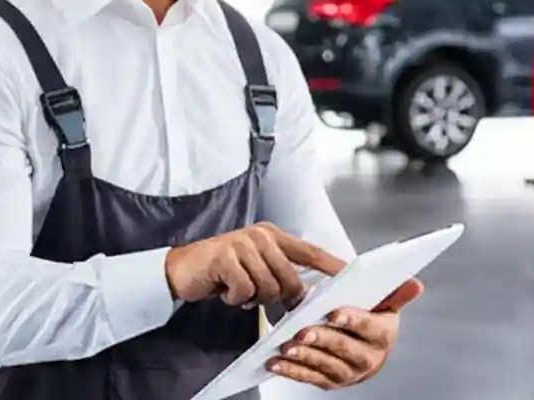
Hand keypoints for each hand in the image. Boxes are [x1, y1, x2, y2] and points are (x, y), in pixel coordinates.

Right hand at [165, 222, 346, 306]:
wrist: (182, 269)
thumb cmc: (222, 272)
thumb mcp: (255, 267)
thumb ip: (281, 273)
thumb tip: (307, 295)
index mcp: (272, 235)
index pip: (309, 250)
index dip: (331, 264)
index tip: (352, 276)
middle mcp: (260, 235)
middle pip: (290, 278)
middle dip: (280, 297)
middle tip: (258, 298)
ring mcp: (241, 244)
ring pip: (268, 288)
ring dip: (253, 298)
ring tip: (238, 290)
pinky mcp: (225, 258)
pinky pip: (245, 291)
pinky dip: (235, 298)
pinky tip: (224, 290)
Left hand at [268, 278, 423, 389]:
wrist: (365, 346)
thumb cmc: (371, 317)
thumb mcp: (384, 304)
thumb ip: (396, 293)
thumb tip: (416, 283)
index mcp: (383, 335)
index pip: (368, 327)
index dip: (352, 320)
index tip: (333, 313)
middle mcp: (368, 359)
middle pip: (344, 349)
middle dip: (322, 340)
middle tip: (302, 331)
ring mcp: (348, 373)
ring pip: (325, 366)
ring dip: (304, 357)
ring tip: (285, 346)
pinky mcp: (329, 381)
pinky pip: (309, 377)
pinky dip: (291, 370)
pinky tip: (275, 362)